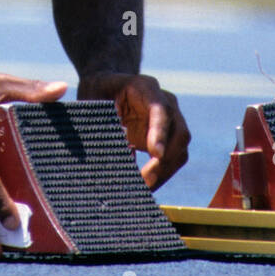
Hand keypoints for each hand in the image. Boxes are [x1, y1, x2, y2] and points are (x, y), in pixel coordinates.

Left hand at [79, 72, 189, 188]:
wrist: (105, 88)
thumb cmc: (98, 92)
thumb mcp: (94, 100)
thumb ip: (104, 120)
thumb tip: (118, 147)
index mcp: (145, 87)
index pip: (161, 110)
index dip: (160, 132)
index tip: (155, 154)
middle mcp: (164, 102)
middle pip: (179, 132)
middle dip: (166, 160)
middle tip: (145, 180)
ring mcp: (169, 120)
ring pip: (180, 149)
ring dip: (164, 172)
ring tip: (143, 188)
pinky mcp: (167, 138)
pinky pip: (173, 158)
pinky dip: (162, 174)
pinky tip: (146, 184)